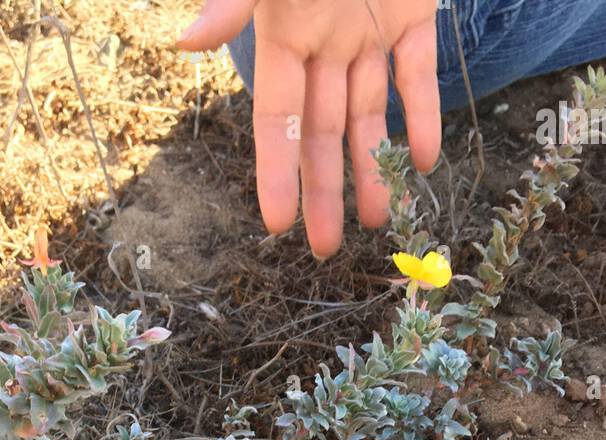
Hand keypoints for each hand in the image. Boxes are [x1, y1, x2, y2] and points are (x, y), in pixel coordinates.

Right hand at [178, 0, 440, 256]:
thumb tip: (185, 42)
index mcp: (281, 29)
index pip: (276, 119)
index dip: (276, 170)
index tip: (277, 223)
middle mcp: (322, 39)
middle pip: (322, 132)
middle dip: (323, 190)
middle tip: (324, 250)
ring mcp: (367, 28)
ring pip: (367, 114)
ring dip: (370, 168)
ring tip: (375, 222)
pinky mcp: (411, 13)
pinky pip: (415, 75)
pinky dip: (420, 116)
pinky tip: (421, 164)